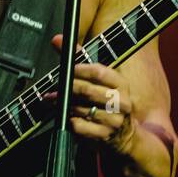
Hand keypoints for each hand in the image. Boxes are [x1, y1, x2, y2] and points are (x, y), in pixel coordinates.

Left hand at [50, 34, 136, 154]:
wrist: (124, 137)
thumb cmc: (106, 103)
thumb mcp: (99, 81)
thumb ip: (79, 58)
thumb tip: (57, 39)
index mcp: (122, 85)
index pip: (100, 72)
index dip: (80, 69)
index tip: (67, 69)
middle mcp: (121, 102)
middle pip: (88, 90)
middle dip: (67, 88)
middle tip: (53, 89)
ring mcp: (114, 120)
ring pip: (82, 108)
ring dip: (63, 105)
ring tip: (53, 101)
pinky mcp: (104, 136)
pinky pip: (79, 125)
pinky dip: (69, 120)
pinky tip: (65, 116)